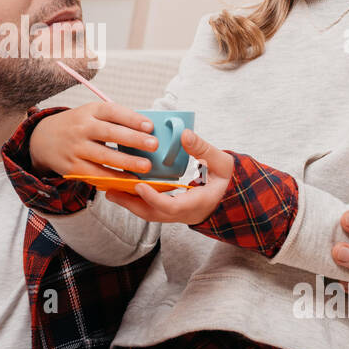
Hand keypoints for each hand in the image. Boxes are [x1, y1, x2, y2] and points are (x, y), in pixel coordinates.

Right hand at [28, 101, 161, 179]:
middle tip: (154, 145)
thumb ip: (115, 120)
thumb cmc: (78, 126)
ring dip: (126, 163)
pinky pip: (95, 174)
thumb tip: (147, 131)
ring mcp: (76, 148)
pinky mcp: (72, 167)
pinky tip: (129, 181)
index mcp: (90, 111)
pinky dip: (113, 178)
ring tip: (146, 167)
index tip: (149, 126)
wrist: (44, 139)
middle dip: (133, 139)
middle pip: (109, 133)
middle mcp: (81, 128)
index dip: (131, 118)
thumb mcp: (91, 114)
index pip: (112, 111)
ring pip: (103, 156)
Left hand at [102, 129, 234, 225]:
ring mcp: (179, 215)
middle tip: (111, 191)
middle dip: (131, 203)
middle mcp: (185, 214)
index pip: (171, 207)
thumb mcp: (223, 163)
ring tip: (111, 189)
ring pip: (150, 213)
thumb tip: (184, 134)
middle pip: (153, 214)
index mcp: (198, 204)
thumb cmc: (231, 180)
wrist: (237, 199)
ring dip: (131, 203)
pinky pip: (152, 209)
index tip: (139, 185)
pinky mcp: (174, 211)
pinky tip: (125, 188)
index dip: (153, 198)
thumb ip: (203, 149)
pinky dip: (138, 200)